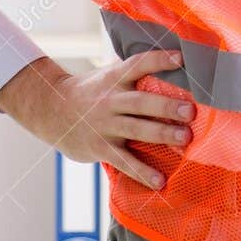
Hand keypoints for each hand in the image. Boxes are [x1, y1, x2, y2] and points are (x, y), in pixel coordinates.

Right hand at [0, 51, 192, 190]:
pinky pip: (124, 161)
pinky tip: (160, 182)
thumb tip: (171, 62)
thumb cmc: (89, 92)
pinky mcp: (100, 148)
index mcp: (113, 78)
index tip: (181, 58)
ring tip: (186, 138)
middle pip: (140, 102)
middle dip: (166, 106)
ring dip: (161, 133)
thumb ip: (131, 73)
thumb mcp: (105, 75)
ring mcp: (105, 125)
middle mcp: (110, 100)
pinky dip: (142, 172)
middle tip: (190, 111)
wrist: (50, 110)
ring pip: (136, 129)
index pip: (137, 64)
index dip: (158, 60)